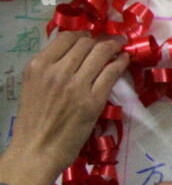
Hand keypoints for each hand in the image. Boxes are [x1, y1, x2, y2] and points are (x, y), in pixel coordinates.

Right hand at [0, 32, 127, 184]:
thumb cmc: (34, 121)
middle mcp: (57, 71)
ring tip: (121, 47)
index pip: (67, 37)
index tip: (92, 37)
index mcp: (38, 66)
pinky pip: (112, 73)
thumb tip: (74, 52)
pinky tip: (124, 61)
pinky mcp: (94, 100)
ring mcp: (77, 85)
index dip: (84, 34)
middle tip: (112, 41)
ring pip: (102, 53)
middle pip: (87, 43)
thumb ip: (50, 67)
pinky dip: (121, 63)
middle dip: (102, 40)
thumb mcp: (33, 85)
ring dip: (115, 47)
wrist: (37, 150)